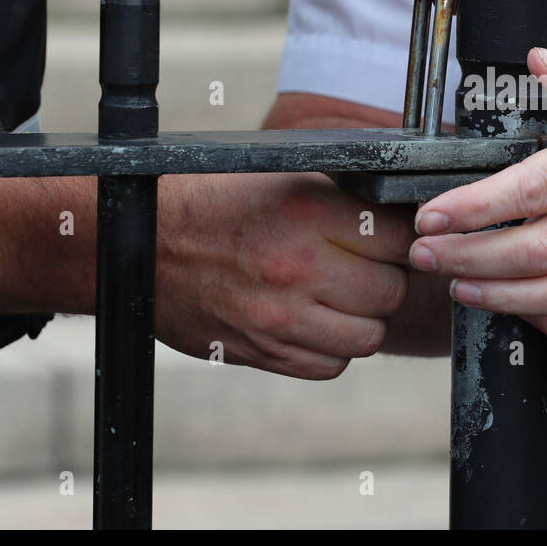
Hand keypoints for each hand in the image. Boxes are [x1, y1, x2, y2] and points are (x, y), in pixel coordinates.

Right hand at [156, 173, 415, 378]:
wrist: (140, 238)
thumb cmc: (214, 202)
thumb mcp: (283, 179)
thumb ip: (344, 200)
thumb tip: (406, 216)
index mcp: (308, 211)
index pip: (398, 238)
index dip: (402, 239)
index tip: (392, 238)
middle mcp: (298, 266)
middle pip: (390, 291)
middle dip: (386, 279)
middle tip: (366, 267)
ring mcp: (280, 316)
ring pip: (368, 337)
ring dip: (364, 319)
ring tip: (342, 297)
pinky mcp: (262, 352)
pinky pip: (331, 366)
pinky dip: (332, 349)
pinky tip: (314, 321)